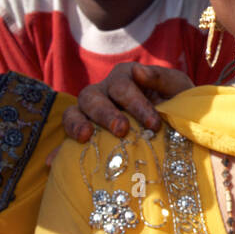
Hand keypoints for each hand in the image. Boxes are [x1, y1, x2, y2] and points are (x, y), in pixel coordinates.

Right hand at [61, 63, 193, 143]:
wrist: (181, 128)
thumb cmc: (179, 104)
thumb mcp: (178, 88)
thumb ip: (162, 78)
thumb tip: (138, 71)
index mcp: (125, 77)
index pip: (123, 87)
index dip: (136, 104)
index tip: (153, 125)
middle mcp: (104, 91)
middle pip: (93, 96)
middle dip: (106, 114)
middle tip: (122, 131)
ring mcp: (91, 112)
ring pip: (74, 111)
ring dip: (77, 124)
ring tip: (85, 138)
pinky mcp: (85, 133)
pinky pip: (67, 138)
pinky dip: (60, 149)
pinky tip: (53, 162)